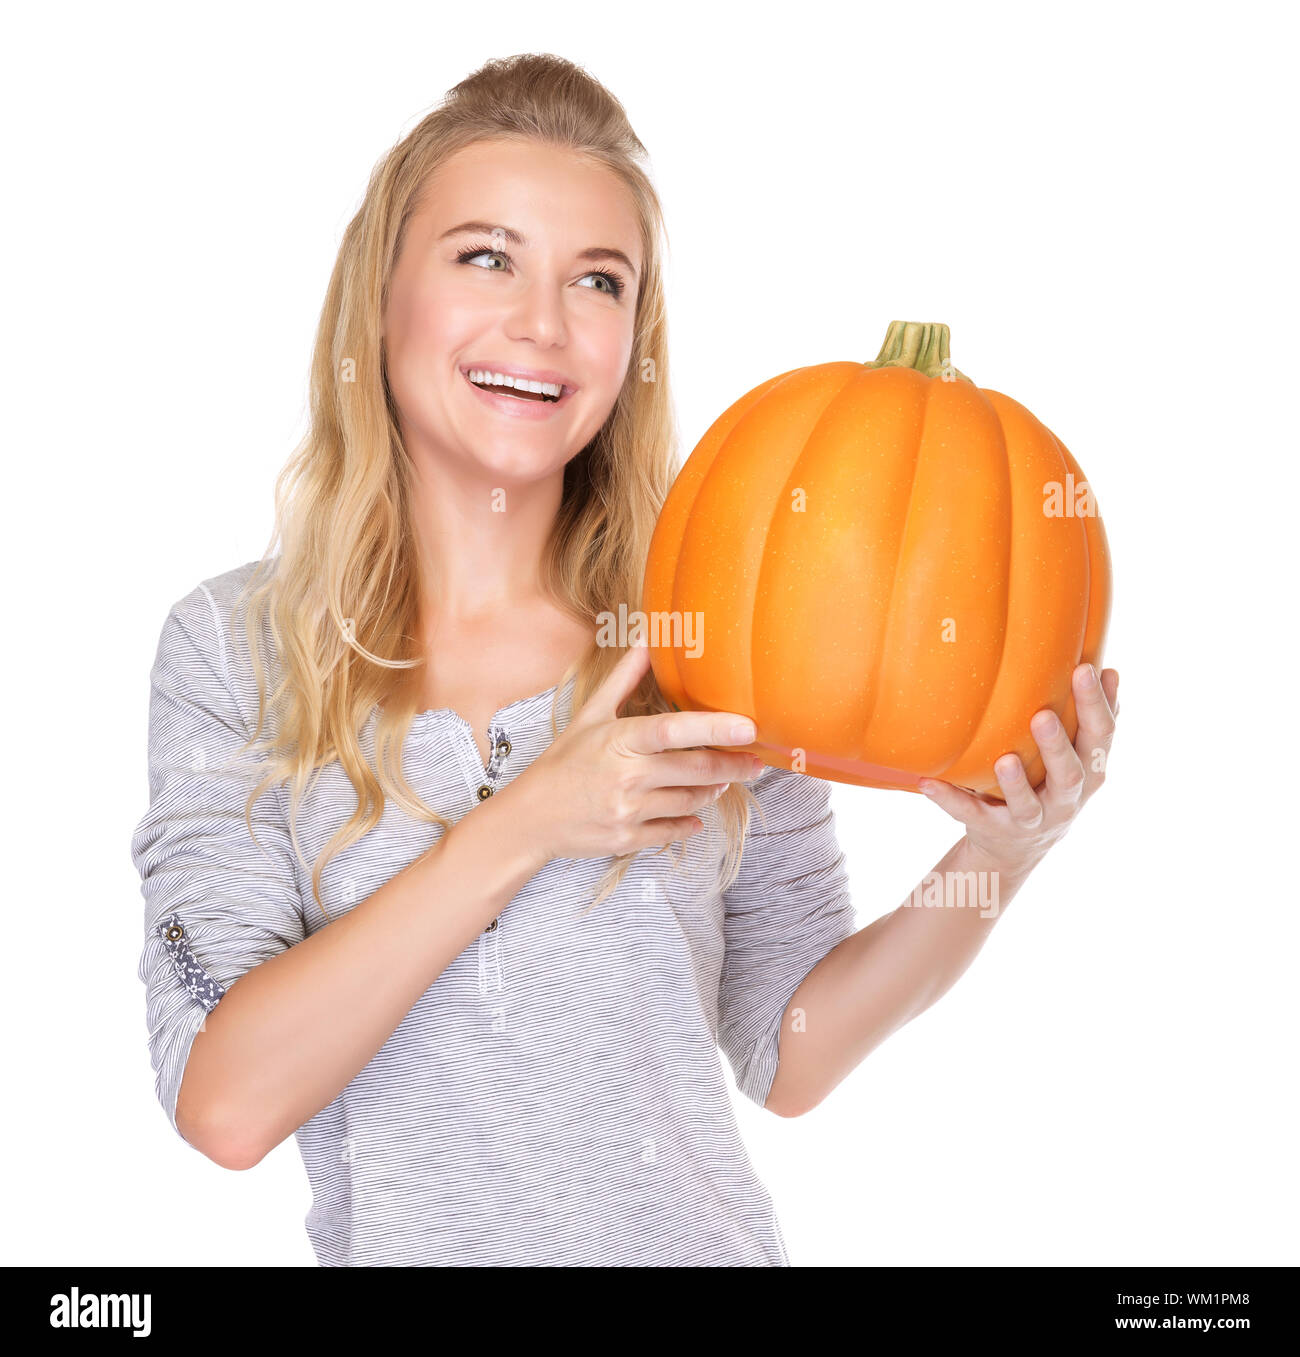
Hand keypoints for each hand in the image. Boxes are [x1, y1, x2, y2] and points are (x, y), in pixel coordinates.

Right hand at [502, 642, 763, 864]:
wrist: (531, 817)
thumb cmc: (564, 761)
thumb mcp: (590, 714)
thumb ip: (625, 677)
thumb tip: (647, 637)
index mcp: (618, 740)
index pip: (673, 731)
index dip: (714, 728)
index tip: (748, 728)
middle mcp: (625, 776)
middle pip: (694, 770)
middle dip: (733, 766)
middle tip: (756, 760)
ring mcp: (627, 810)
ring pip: (690, 801)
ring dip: (712, 790)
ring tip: (722, 780)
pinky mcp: (627, 839)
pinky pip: (673, 831)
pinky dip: (690, 822)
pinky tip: (695, 813)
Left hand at [918, 664, 1119, 872]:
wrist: (1015, 851)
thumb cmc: (1048, 787)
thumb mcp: (1077, 760)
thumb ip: (1089, 722)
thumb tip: (1108, 670)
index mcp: (1088, 774)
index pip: (1100, 738)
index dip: (1096, 705)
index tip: (1085, 669)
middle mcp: (1064, 801)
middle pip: (1069, 776)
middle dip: (1057, 746)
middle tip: (1042, 716)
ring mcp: (1030, 821)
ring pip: (1027, 805)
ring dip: (1015, 783)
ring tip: (1004, 760)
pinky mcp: (993, 831)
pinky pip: (970, 815)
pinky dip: (950, 800)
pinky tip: (929, 782)